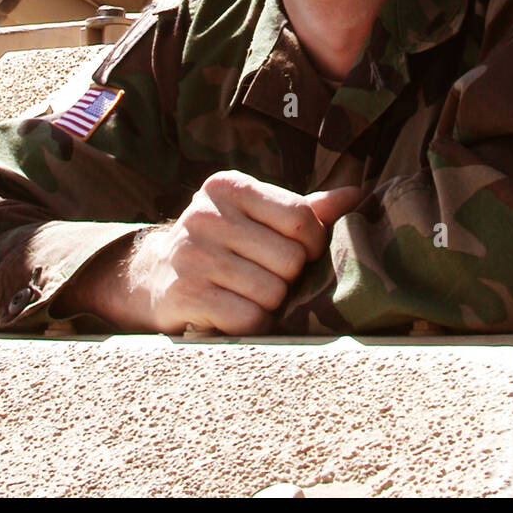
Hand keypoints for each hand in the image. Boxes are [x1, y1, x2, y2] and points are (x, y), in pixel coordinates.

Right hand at [86, 171, 359, 334]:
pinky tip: (238, 316)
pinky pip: (247, 319)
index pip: (300, 218)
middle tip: (268, 279)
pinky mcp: (183, 293)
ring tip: (250, 296)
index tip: (300, 255)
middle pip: (289, 259)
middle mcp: (205, 214)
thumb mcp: (258, 217)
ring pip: (271, 292)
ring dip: (270, 304)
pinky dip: (253, 326)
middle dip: (288, 278)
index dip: (312, 245)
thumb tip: (356, 195)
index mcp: (229, 187)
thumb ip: (305, 209)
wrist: (156, 276)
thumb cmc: (225, 244)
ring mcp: (191, 254)